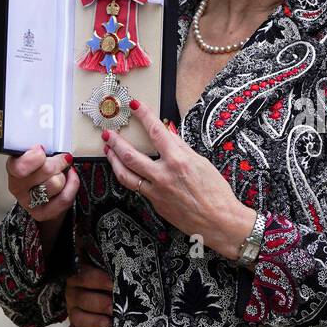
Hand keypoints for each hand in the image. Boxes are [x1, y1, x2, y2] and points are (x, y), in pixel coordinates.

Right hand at [6, 145, 76, 222]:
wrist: (43, 194)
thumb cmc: (40, 170)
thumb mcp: (37, 155)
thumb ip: (39, 151)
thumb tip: (44, 150)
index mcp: (14, 169)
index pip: (19, 166)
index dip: (33, 158)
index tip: (41, 150)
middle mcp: (18, 188)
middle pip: (45, 171)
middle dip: (57, 162)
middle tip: (60, 159)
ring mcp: (29, 203)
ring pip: (56, 183)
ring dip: (63, 175)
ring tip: (61, 173)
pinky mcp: (42, 214)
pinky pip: (64, 199)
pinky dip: (72, 185)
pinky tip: (70, 178)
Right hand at [64, 264, 113, 326]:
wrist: (112, 297)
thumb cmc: (117, 282)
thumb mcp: (114, 275)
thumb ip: (117, 274)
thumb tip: (129, 276)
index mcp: (82, 277)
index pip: (85, 276)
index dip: (100, 280)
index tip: (114, 285)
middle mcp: (75, 294)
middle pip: (82, 299)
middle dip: (100, 304)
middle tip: (114, 308)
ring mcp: (74, 311)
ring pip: (77, 317)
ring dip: (93, 321)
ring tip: (108, 325)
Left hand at [101, 98, 255, 259]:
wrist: (219, 221)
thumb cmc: (216, 192)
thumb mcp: (201, 162)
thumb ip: (181, 147)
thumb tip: (167, 133)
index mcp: (179, 161)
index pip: (157, 132)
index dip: (144, 116)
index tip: (135, 105)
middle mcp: (164, 175)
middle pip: (130, 155)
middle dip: (116, 142)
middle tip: (107, 133)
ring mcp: (156, 191)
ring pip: (125, 174)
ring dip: (113, 160)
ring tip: (108, 150)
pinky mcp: (155, 203)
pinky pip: (136, 187)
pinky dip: (128, 176)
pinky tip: (125, 170)